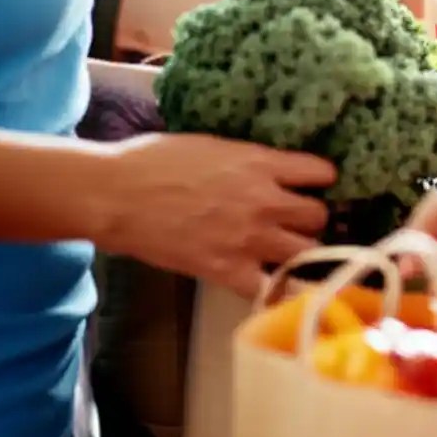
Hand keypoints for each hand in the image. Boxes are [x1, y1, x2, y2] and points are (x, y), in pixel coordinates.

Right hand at [96, 134, 336, 295]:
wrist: (114, 194)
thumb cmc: (152, 161)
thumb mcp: (213, 145)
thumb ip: (249, 160)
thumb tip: (271, 168)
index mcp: (261, 164)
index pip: (322, 173)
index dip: (321, 181)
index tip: (316, 186)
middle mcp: (265, 201)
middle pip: (318, 216)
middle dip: (310, 219)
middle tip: (295, 223)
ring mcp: (249, 239)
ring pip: (305, 252)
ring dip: (299, 252)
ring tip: (283, 252)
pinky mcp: (227, 270)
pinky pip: (270, 290)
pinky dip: (274, 291)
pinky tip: (271, 288)